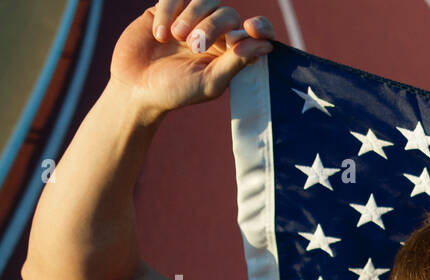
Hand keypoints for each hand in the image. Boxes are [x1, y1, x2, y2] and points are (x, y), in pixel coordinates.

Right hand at [109, 3, 276, 117]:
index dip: (260, 26)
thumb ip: (237, 62)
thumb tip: (266, 45)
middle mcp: (215, 33)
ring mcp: (191, 18)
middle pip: (228, 13)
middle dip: (212, 26)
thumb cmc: (176, 90)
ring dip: (191, 15)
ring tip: (175, 37)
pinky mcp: (167, 9)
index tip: (251, 28)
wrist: (134, 86)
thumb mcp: (210, 81)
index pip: (257, 32)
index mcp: (232, 52)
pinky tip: (159, 34)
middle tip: (194, 45)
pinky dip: (169, 11)